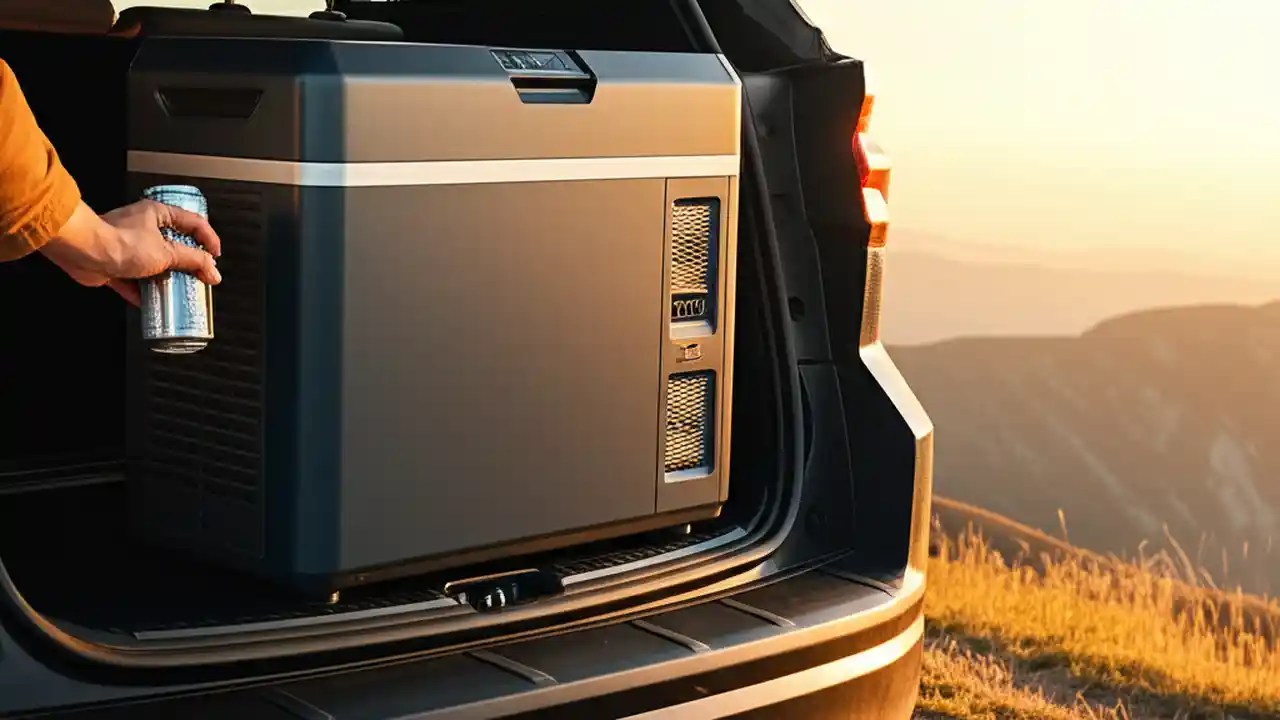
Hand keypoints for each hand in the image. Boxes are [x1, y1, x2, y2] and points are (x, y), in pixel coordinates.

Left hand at [40, 199, 221, 305]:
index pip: (193, 222)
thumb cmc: (120, 242)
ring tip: (179, 292)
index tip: (216, 257)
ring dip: (166, 279)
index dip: (208, 239)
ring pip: (155, 264)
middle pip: (175, 245)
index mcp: (158, 215)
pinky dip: (143, 292)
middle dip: (188, 263)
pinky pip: (134, 280)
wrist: (82, 252)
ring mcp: (128, 246)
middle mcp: (143, 227)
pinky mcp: (114, 264)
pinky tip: (152, 303)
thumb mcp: (166, 252)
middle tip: (200, 277)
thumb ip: (193, 261)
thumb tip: (212, 270)